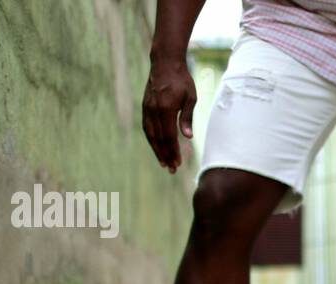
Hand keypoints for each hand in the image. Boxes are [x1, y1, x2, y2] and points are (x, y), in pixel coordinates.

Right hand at [141, 58, 196, 173]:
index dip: (173, 151)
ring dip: (157, 150)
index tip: (178, 163)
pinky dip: (151, 139)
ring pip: (150, 135)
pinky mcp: (145, 107)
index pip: (169, 136)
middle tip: (171, 169)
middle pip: (159, 139)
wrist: (165, 63)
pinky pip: (147, 127)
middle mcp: (153, 110)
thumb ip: (188, 118)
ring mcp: (147, 108)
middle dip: (165, 155)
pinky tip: (156, 147)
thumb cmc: (182, 80)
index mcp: (166, 109)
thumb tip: (188, 138)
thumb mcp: (190, 98)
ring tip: (163, 162)